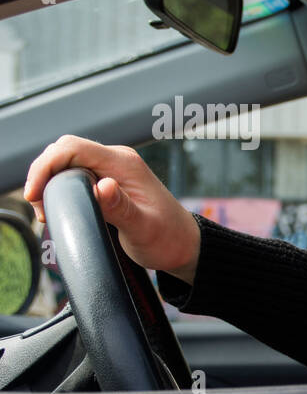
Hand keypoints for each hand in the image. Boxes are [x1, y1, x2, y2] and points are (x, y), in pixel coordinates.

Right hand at [24, 135, 200, 282]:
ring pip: (67, 162)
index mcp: (125, 165)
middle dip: (44, 175)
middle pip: (64, 151)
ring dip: (50, 182)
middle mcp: (117, 160)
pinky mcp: (108, 180)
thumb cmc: (168, 239)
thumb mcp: (144, 229)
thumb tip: (102, 187)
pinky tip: (59, 208)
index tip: (34, 194)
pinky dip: (60, 187)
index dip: (46, 166)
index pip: (73, 148)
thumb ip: (121, 208)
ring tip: (48, 213)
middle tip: (41, 209)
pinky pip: (75, 173)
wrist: (184, 245)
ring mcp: (112, 169)